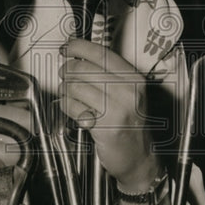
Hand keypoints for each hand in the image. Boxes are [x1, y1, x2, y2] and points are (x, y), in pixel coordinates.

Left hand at [58, 38, 160, 188]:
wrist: (139, 157)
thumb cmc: (130, 123)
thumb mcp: (127, 93)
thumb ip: (108, 73)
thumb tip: (79, 54)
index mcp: (134, 78)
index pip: (101, 53)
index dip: (79, 47)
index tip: (67, 46)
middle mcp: (128, 92)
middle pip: (83, 68)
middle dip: (67, 70)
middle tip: (65, 74)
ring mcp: (117, 109)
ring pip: (75, 87)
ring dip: (66, 90)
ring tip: (71, 95)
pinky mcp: (104, 126)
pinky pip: (73, 107)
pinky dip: (68, 107)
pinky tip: (76, 111)